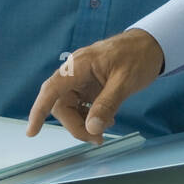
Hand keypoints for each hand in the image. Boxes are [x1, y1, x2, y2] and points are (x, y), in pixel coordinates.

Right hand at [26, 29, 164, 143]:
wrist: (151, 44)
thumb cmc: (138, 56)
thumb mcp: (125, 82)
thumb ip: (107, 104)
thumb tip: (92, 128)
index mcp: (79, 65)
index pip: (51, 89)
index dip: (38, 111)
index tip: (32, 131)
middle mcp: (75, 72)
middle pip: (61, 104)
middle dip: (75, 125)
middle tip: (96, 138)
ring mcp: (82, 79)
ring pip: (70, 107)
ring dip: (83, 123)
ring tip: (104, 130)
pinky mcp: (89, 85)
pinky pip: (81, 105)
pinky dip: (90, 117)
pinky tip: (105, 120)